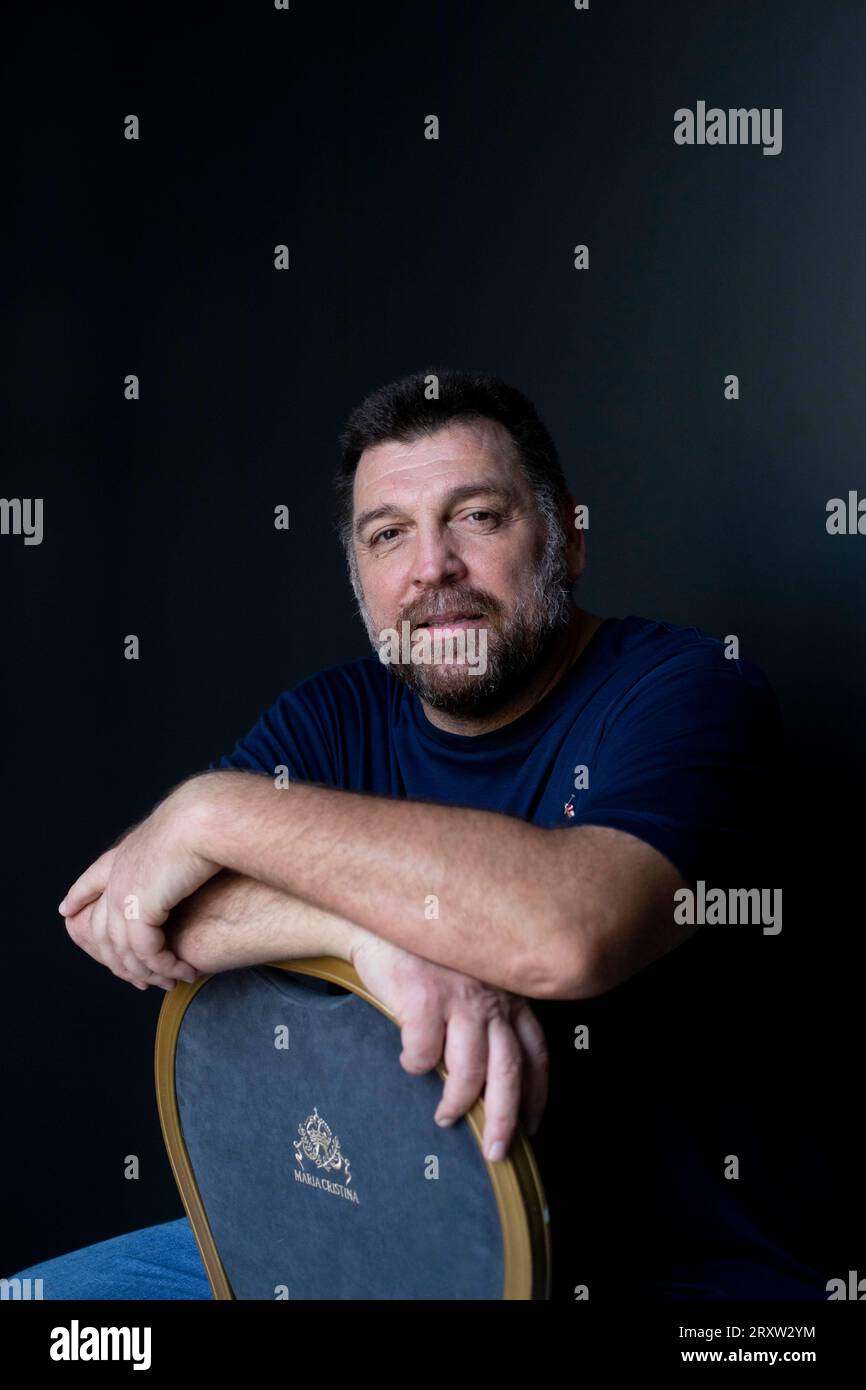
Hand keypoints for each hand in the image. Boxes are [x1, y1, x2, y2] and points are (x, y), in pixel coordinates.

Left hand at [58, 779, 218, 989]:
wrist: (205, 818)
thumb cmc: (206, 820)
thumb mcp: (181, 834)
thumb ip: (174, 850)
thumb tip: (191, 852)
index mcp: (125, 854)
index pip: (90, 879)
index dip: (78, 895)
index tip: (66, 910)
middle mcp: (117, 876)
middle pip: (104, 930)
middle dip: (121, 960)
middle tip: (146, 980)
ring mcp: (123, 894)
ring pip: (125, 948)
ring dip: (150, 970)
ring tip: (172, 979)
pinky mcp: (139, 909)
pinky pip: (146, 951)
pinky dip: (165, 966)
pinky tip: (183, 970)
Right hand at [350, 932, 547, 1161]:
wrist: (383, 922)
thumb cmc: (427, 956)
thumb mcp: (472, 980)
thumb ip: (487, 1016)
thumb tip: (490, 1076)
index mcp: (509, 996)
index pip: (536, 1052)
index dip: (536, 1094)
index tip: (532, 1127)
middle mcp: (491, 998)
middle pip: (507, 1071)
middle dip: (503, 1119)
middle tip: (495, 1151)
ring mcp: (459, 998)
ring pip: (468, 1070)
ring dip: (457, 1103)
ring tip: (446, 1118)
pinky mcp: (425, 998)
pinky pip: (424, 1053)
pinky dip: (416, 1067)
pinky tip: (410, 1064)